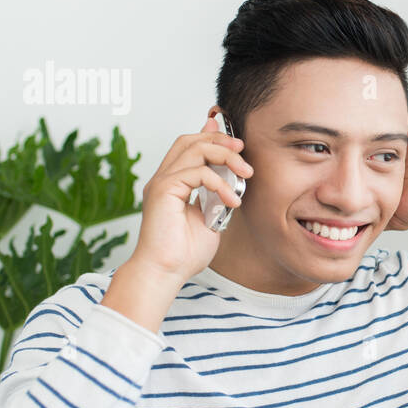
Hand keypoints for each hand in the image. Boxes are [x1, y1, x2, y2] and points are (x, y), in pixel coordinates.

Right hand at [128, 115, 255, 282]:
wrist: (166, 272)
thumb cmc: (185, 253)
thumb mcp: (210, 218)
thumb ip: (217, 197)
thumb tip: (231, 182)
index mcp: (173, 184)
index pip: (188, 147)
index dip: (210, 136)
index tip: (236, 141)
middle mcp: (164, 179)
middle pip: (190, 140)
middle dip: (219, 139)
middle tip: (242, 148)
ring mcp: (162, 183)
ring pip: (195, 149)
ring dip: (226, 156)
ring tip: (246, 173)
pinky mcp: (163, 190)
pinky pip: (198, 173)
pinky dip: (221, 184)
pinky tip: (233, 201)